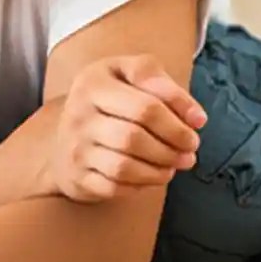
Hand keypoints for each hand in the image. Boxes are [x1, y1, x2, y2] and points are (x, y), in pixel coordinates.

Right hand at [49, 54, 205, 201]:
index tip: (198, 122)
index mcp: (92, 83)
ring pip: (124, 166)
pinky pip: (115, 187)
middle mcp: (77, 115)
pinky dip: (143, 184)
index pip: (144, 105)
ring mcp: (75, 148)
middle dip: (172, 145)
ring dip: (160, 168)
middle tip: (190, 147)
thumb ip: (159, 82)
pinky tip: (153, 175)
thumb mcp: (126, 74)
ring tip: (176, 162)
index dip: (179, 117)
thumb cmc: (108, 101)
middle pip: (134, 137)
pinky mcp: (78, 176)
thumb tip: (196, 118)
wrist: (62, 134)